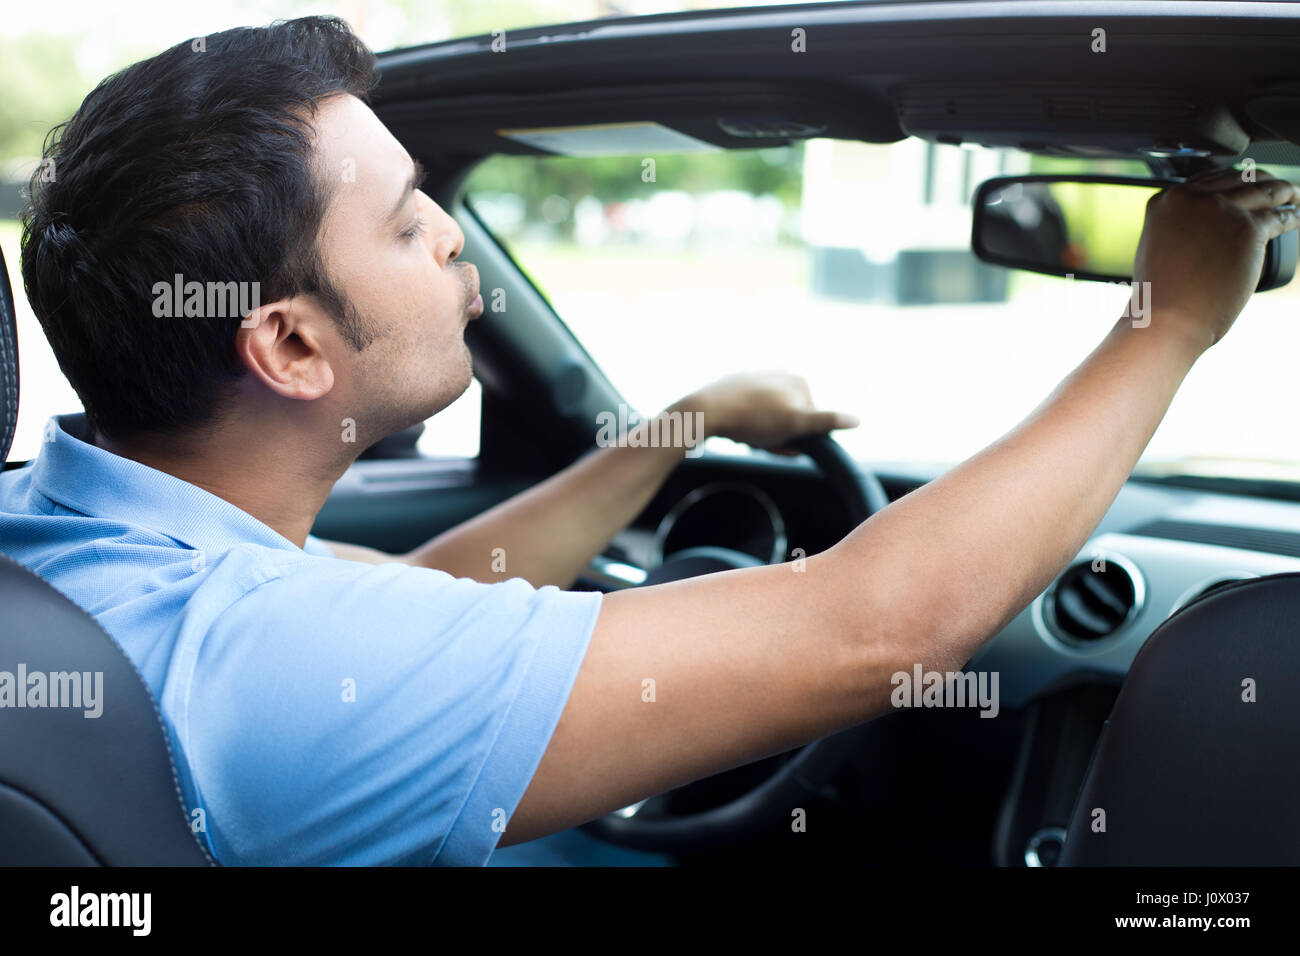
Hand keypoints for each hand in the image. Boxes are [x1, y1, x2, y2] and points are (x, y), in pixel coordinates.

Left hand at [672, 372, 858, 453]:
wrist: (706, 411)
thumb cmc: (752, 419)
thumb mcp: (796, 422)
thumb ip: (827, 421)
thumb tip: (857, 420)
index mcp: (799, 381)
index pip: (811, 421)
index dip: (798, 437)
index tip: (783, 440)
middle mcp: (781, 374)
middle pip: (790, 420)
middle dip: (780, 435)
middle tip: (763, 442)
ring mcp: (758, 380)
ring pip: (770, 420)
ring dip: (763, 434)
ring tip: (747, 436)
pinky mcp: (737, 387)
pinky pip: (751, 415)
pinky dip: (747, 426)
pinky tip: (736, 430)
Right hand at [1134, 168, 1299, 354]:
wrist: (1167, 320)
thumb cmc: (1161, 296)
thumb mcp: (1158, 247)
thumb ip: (1180, 227)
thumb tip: (1208, 226)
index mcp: (1167, 201)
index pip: (1210, 179)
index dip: (1234, 182)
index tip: (1246, 186)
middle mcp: (1193, 198)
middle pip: (1240, 178)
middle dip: (1262, 181)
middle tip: (1278, 189)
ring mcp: (1221, 211)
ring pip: (1265, 191)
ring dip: (1285, 193)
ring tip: (1294, 198)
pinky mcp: (1248, 228)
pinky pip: (1279, 216)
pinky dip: (1292, 217)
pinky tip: (1295, 218)